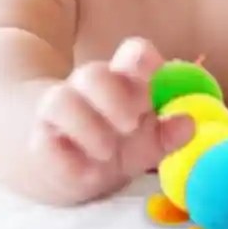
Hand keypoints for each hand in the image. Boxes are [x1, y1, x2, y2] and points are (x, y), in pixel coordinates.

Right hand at [30, 37, 195, 194]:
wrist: (60, 163)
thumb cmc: (113, 144)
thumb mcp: (145, 142)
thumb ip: (167, 135)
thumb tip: (189, 124)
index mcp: (120, 82)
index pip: (131, 54)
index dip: (142, 59)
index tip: (153, 76)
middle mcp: (87, 91)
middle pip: (93, 74)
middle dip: (113, 97)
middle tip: (131, 124)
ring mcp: (58, 113)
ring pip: (61, 101)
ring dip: (87, 126)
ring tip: (106, 152)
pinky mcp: (38, 141)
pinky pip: (43, 143)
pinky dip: (66, 160)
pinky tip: (86, 174)